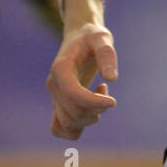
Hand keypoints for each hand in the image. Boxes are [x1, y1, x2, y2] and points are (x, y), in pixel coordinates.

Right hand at [46, 22, 117, 138]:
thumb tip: (112, 79)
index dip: (94, 102)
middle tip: (109, 96)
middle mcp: (54, 85)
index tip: (113, 101)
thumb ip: (107, 55)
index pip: (73, 95)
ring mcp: (54, 96)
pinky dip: (77, 128)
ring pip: (68, 123)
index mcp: (61, 69)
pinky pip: (59, 129)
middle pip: (73, 113)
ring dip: (89, 118)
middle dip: (96, 110)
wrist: (79, 37)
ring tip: (100, 99)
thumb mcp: (102, 38)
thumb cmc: (91, 37)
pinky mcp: (58, 104)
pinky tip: (90, 110)